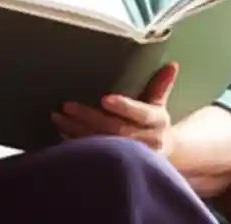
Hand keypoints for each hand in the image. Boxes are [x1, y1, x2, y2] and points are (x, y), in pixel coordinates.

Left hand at [53, 63, 178, 155]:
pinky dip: (77, 145)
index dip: (124, 107)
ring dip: (77, 131)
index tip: (105, 98)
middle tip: (67, 106)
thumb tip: (172, 64)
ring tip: (58, 117)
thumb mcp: (159, 104)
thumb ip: (161, 85)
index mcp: (157, 121)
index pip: (141, 113)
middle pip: (116, 129)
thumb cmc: (154, 124)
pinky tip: (62, 134)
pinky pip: (95, 156)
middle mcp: (147, 140)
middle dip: (90, 117)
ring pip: (102, 144)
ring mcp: (132, 156)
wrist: (162, 154)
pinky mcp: (117, 166)